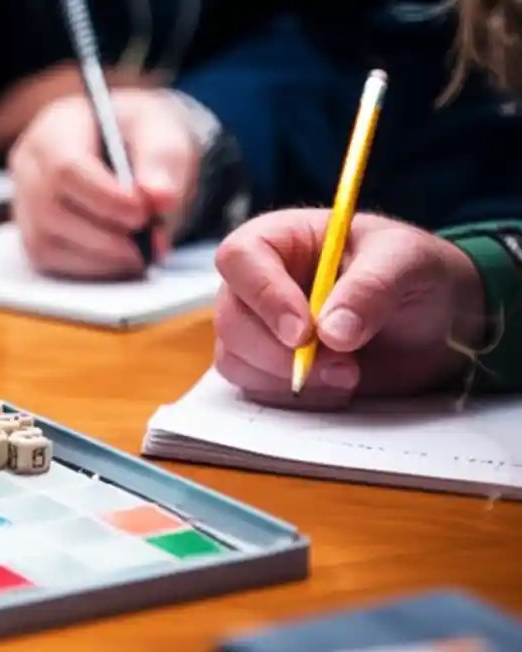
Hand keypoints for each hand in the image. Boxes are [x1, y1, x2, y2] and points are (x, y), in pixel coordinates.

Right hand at [9, 89, 198, 278]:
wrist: (133, 154)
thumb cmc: (143, 137)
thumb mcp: (164, 132)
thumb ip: (164, 160)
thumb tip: (160, 199)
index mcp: (57, 126)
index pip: (65, 167)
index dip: (103, 197)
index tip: (142, 215)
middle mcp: (29, 164)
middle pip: (51, 209)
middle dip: (104, 234)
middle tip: (147, 242)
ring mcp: (24, 201)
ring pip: (45, 241)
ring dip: (98, 256)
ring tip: (138, 253)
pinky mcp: (31, 232)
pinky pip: (49, 260)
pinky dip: (89, 267)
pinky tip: (119, 259)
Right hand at [213, 210, 486, 408]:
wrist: (435, 323)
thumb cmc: (415, 274)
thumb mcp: (409, 262)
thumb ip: (373, 287)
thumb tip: (332, 332)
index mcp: (279, 239)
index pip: (240, 258)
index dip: (264, 295)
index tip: (303, 333)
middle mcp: (256, 283)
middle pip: (232, 318)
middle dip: (281, 353)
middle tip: (342, 366)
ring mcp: (256, 328)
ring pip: (236, 359)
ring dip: (290, 379)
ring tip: (349, 375)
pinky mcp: (266, 367)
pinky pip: (255, 388)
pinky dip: (296, 397)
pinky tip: (337, 387)